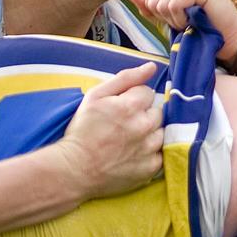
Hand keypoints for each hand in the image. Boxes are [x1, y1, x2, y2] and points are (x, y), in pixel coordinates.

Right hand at [57, 62, 164, 200]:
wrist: (74, 170)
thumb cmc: (81, 131)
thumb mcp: (95, 96)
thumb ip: (125, 78)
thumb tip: (151, 67)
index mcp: (131, 106)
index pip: (147, 92)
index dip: (133, 99)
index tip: (120, 109)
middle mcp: (144, 126)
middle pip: (157, 112)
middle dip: (143, 115)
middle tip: (123, 126)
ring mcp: (149, 148)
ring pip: (161, 133)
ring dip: (149, 134)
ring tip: (129, 141)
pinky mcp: (150, 168)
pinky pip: (161, 154)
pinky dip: (151, 153)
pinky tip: (133, 155)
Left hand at [129, 0, 236, 64]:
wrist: (230, 40)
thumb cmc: (202, 29)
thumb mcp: (169, 17)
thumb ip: (149, 5)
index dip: (163, 16)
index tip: (185, 17)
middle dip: (169, 18)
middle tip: (191, 20)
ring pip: (162, 3)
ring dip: (176, 20)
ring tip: (195, 19)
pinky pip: (173, 5)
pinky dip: (182, 19)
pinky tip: (197, 18)